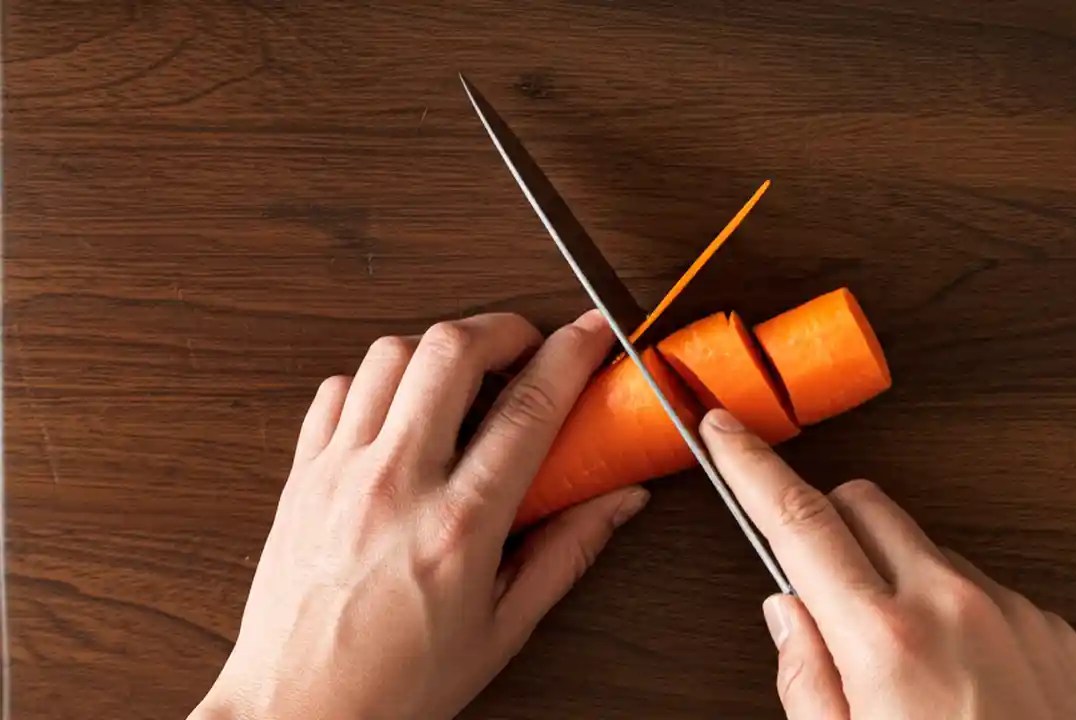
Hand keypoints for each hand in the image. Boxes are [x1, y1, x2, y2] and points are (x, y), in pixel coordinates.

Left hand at [191, 311, 648, 719]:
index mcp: (458, 527)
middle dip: (501, 327)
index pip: (528, 408)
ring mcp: (341, 473)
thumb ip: (566, 551)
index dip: (571, 354)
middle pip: (450, 350)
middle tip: (525, 344)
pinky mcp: (302, 476)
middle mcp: (395, 485)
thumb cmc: (394, 685)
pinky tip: (399, 409)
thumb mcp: (502, 628)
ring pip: (389, 354)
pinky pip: (336, 390)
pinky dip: (375, 381)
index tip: (591, 335)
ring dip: (438, 348)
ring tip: (464, 375)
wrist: (294, 715)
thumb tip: (619, 500)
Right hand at [700, 410, 1075, 719]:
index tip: (725, 432)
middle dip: (826, 523)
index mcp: (886, 640)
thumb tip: (787, 612)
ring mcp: (1010, 610)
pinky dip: (948, 610)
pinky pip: (977, 587)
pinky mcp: (1052, 627)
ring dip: (892, 577)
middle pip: (864, 503)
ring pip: (922, 547)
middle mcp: (952, 604)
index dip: (751, 468)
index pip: (799, 523)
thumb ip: (805, 680)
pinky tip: (957, 680)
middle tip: (817, 586)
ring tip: (901, 667)